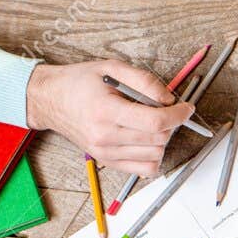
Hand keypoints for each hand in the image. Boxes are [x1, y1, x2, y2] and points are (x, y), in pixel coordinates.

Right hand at [25, 61, 193, 175]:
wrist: (50, 99)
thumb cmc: (79, 82)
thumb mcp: (111, 68)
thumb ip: (144, 81)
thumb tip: (168, 98)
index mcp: (106, 111)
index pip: (155, 121)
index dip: (178, 115)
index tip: (186, 108)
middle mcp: (105, 136)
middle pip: (158, 139)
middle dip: (170, 124)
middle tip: (165, 110)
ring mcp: (105, 152)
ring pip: (155, 156)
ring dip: (162, 140)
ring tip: (150, 123)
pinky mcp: (107, 162)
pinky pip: (144, 169)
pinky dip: (153, 156)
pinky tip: (147, 140)